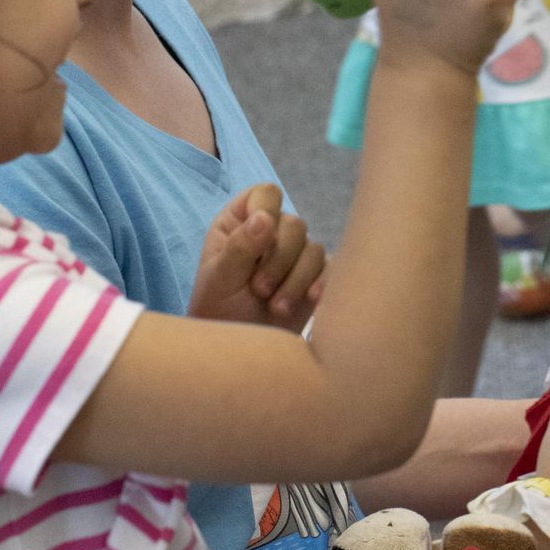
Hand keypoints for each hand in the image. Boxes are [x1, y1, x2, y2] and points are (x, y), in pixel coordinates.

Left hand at [191, 183, 325, 330]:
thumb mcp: (220, 279)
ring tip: (276, 307)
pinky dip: (322, 283)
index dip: (265, 212)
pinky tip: (310, 300)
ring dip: (296, 279)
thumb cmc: (218, 311)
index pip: (265, 195)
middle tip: (259, 289)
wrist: (239, 354)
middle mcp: (272, 232)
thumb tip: (265, 217)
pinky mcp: (316, 278)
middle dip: (279, 259)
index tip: (256, 245)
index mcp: (241, 222)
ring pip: (314, 248)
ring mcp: (296, 255)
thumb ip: (240, 247)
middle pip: (294, 224)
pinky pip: (332, 269)